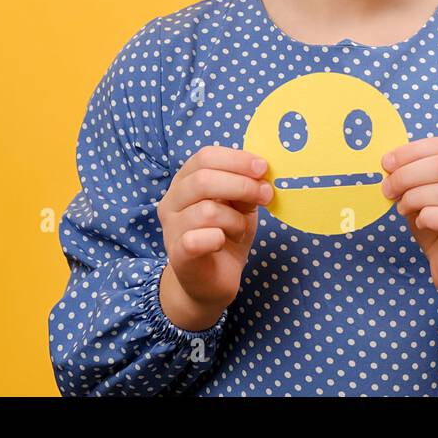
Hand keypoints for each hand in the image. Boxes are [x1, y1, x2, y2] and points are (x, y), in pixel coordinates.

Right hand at [156, 144, 272, 329]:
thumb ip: (245, 185)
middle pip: (203, 179)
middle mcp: (172, 201)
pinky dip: (216, 238)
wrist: (211, 281)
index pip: (205, 156)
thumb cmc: (226, 236)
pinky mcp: (177, 255)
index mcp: (185, 181)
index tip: (263, 168)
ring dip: (235, 219)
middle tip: (266, 195)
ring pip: (207, 211)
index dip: (237, 159)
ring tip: (239, 230)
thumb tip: (261, 170)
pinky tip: (222, 242)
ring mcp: (171, 228)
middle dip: (242, 185)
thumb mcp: (240, 205)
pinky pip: (196, 239)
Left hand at [379, 136, 437, 300]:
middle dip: (408, 174)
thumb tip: (389, 165)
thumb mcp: (423, 197)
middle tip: (388, 188)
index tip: (387, 163)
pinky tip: (420, 222)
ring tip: (402, 208)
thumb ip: (412, 179)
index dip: (411, 152)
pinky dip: (429, 217)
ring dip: (416, 197)